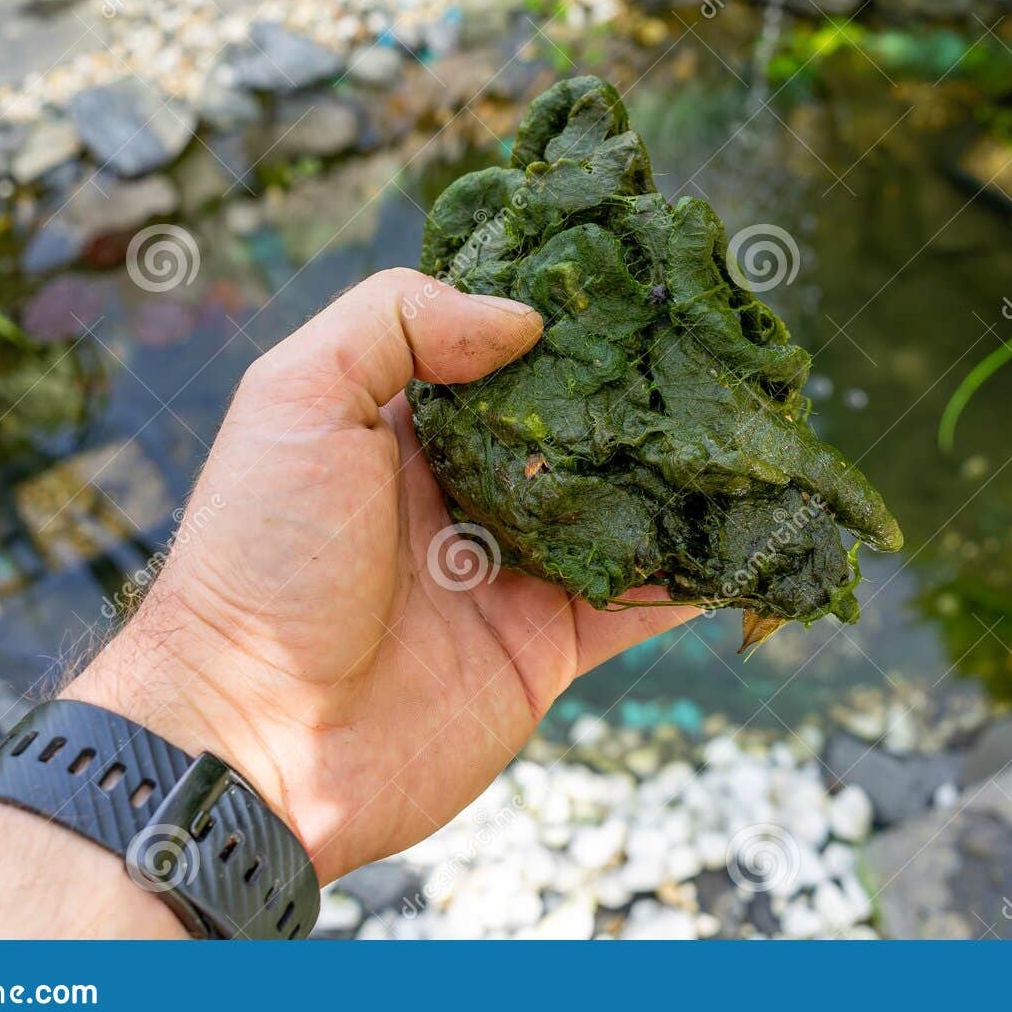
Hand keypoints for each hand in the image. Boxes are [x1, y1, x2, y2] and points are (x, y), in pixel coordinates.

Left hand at [68, 268, 694, 882]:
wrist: (260, 738)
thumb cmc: (262, 557)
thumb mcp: (298, 399)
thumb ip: (398, 323)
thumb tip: (525, 320)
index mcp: (404, 424)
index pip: (496, 350)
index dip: (558, 313)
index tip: (632, 273)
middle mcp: (465, 490)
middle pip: (573, 425)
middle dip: (637, 390)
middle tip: (716, 344)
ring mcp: (513, 568)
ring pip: (621, 507)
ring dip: (680, 475)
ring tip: (751, 425)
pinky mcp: (548, 644)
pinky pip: (638, 601)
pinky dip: (694, 572)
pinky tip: (750, 532)